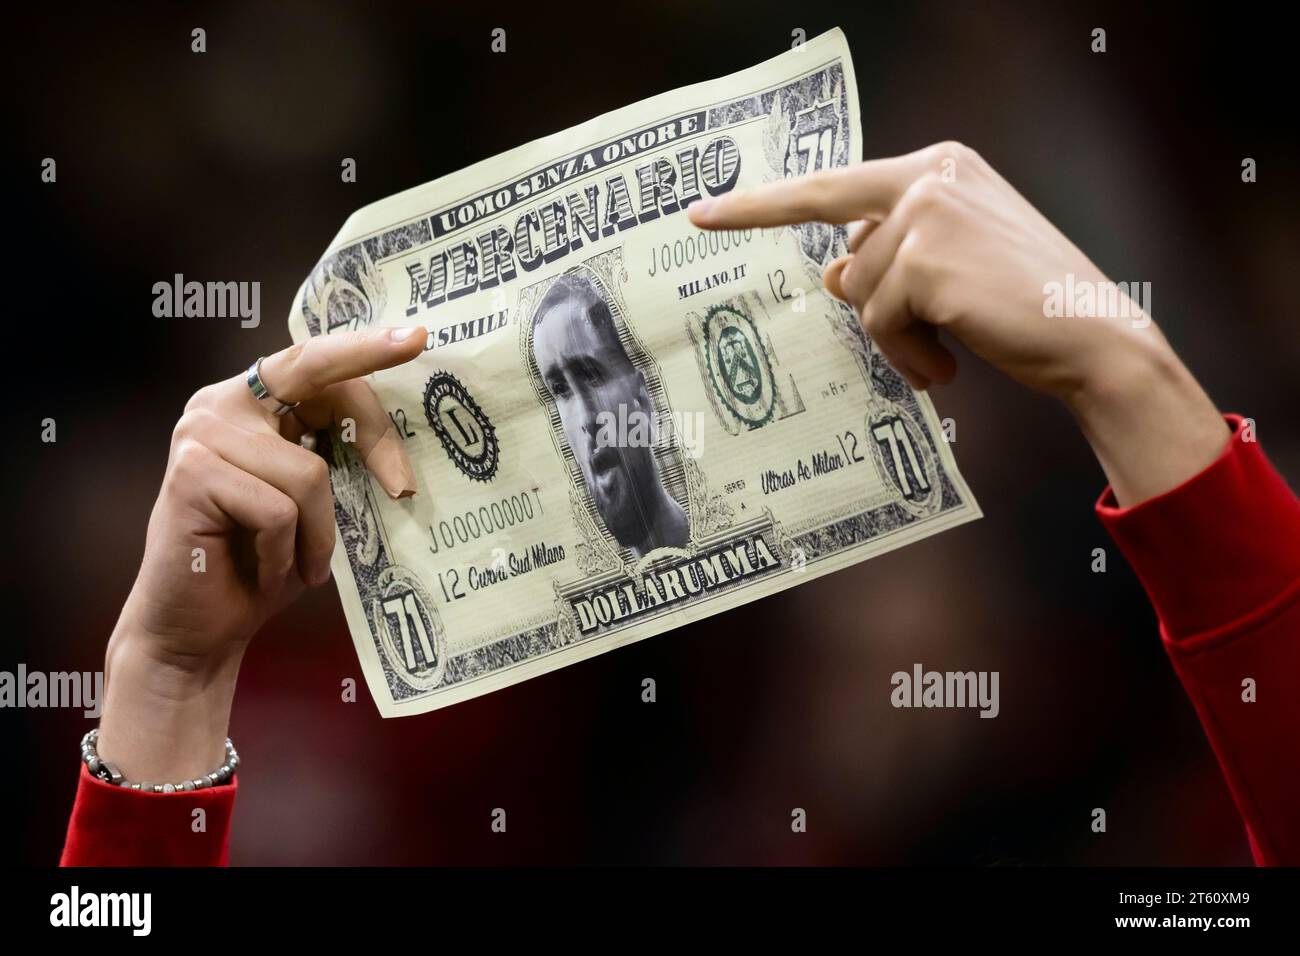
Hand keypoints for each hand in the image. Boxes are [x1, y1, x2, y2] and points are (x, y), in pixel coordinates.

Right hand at [97, 327, 425, 782]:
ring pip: (310, 473)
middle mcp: (218, 404)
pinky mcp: (193, 474)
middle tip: (404, 483)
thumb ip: (333, 457)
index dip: (366, 350)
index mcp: (248, 402)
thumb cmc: (260, 566)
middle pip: (319, 385)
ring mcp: (200, 435)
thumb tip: (403, 441)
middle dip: (374, 426)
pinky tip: (264, 569)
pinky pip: (281, 511)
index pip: (314, 362)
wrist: (196, 631)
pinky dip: (288, 551)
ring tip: (296, 564)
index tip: (418, 338)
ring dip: (317, 534)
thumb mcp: (310, 504)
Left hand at [688, 141, 1227, 505]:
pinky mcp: (926, 259)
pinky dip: (907, 353)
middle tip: (739, 247)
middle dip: (854, 298)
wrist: (1092, 336)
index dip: (764, 204)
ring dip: (895, 337)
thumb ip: (892, 259)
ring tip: (946, 353)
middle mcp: (931, 175)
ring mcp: (928, 212)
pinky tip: (950, 364)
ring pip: (860, 291)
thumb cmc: (1024, 307)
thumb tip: (831, 273)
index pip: (835, 185)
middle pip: (843, 247)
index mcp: (941, 167)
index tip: (702, 210)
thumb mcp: (950, 273)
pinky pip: (880, 320)